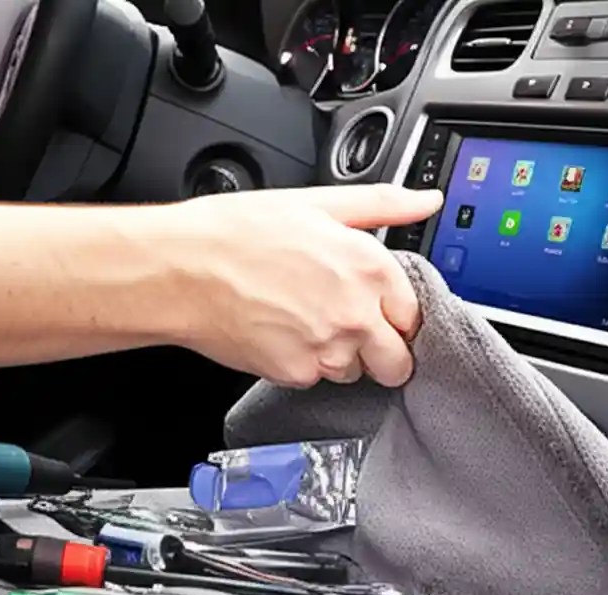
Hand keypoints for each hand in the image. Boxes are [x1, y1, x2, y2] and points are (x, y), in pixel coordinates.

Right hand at [158, 184, 442, 387]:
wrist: (179, 269)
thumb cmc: (238, 232)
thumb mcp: (317, 203)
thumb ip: (383, 204)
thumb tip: (428, 200)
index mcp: (370, 268)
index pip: (414, 315)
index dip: (396, 314)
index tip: (380, 310)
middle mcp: (357, 313)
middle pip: (397, 360)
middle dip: (381, 350)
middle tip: (349, 328)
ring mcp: (328, 349)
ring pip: (356, 373)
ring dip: (341, 357)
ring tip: (303, 321)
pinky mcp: (296, 374)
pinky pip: (316, 380)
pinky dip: (304, 364)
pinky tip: (281, 334)